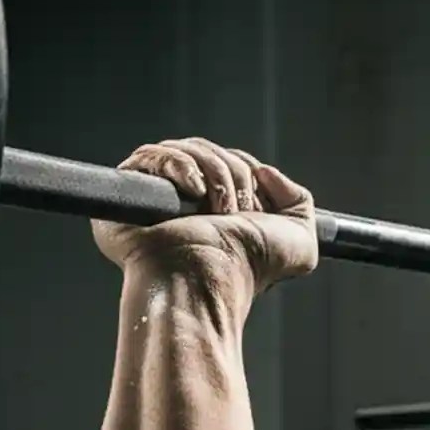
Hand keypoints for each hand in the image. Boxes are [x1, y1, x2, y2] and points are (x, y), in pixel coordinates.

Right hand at [92, 138, 317, 292]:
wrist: (209, 280)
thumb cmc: (247, 271)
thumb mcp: (300, 242)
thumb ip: (300, 201)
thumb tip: (265, 171)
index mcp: (219, 206)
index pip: (232, 159)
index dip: (248, 174)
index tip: (254, 210)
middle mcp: (187, 199)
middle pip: (211, 150)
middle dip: (233, 176)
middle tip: (235, 215)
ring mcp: (156, 193)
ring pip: (187, 148)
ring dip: (214, 175)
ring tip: (216, 211)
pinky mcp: (128, 190)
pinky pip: (152, 154)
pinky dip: (179, 166)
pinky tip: (192, 193)